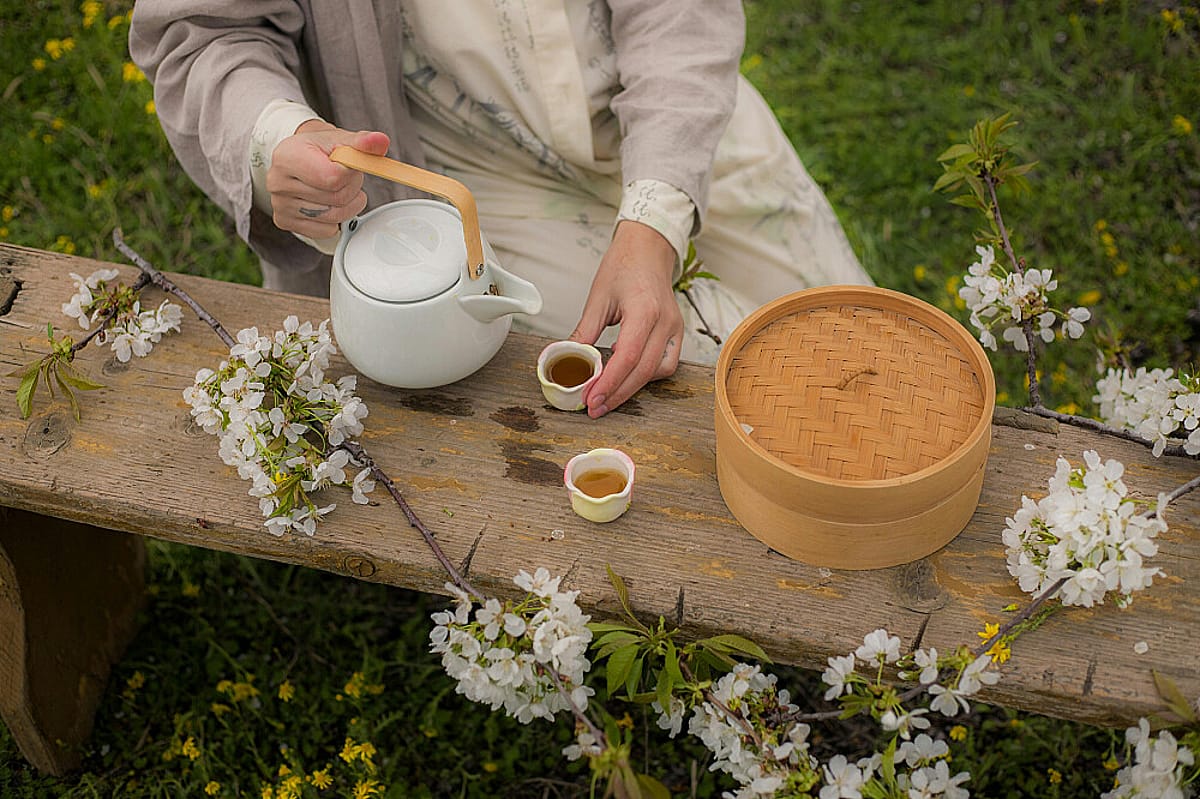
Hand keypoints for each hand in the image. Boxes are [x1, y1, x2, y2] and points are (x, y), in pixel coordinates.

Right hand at [265, 120, 389, 239]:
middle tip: (346, 177)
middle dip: (352, 188)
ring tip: (339, 188)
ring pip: (334, 217)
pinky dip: (336, 220)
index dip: (350, 174)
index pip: (333, 178)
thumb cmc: (319, 148)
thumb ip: (362, 142)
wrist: (299, 156)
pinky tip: (328, 203)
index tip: (349, 165)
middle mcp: (278, 182)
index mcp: (287, 157)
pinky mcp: (285, 222)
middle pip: (337, 199)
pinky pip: (326, 230)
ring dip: (348, 205)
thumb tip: (381, 141)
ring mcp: (280, 205)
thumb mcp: (340, 139)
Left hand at [570, 220, 682, 417]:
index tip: (591, 398)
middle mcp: (666, 322)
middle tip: (594, 407)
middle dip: (617, 393)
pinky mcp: (676, 332)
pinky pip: (666, 364)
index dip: (609, 383)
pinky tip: (627, 375)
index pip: (627, 357)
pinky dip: (646, 375)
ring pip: (657, 372)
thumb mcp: (598, 297)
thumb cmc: (624, 266)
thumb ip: (584, 332)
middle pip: (643, 371)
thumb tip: (566, 359)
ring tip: (608, 394)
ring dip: (632, 387)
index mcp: (645, 310)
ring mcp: (674, 328)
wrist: (647, 249)